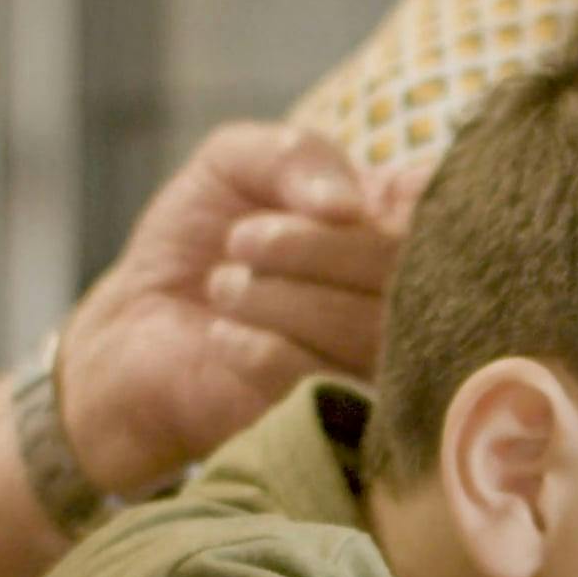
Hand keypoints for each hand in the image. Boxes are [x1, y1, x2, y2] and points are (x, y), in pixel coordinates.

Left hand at [50, 125, 418, 496]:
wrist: (133, 330)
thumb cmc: (197, 238)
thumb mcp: (233, 166)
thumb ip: (295, 155)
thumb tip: (349, 204)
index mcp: (394, 225)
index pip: (444, 212)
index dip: (399, 205)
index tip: (327, 205)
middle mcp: (401, 297)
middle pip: (406, 270)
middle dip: (312, 246)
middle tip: (241, 239)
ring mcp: (375, 367)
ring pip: (370, 331)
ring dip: (279, 298)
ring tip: (223, 286)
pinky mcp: (334, 421)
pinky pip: (324, 380)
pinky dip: (263, 349)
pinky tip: (223, 336)